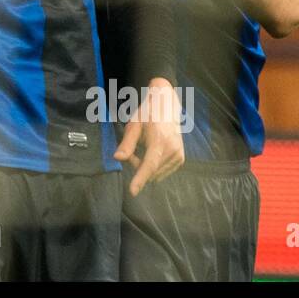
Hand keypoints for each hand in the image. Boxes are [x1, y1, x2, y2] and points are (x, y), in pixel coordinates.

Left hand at [114, 78, 184, 196]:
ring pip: (156, 174)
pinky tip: (152, 152)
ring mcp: (179, 155)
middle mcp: (172, 150)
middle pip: (150, 171)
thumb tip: (117, 158)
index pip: (149, 165)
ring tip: (143, 148)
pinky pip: (163, 172)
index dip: (140, 179)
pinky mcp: (181, 159)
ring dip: (145, 167)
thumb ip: (126, 143)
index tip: (133, 192)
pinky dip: (154, 167)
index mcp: (160, 141)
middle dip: (137, 166)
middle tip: (133, 150)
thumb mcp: (134, 125)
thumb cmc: (147, 114)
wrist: (167, 106)